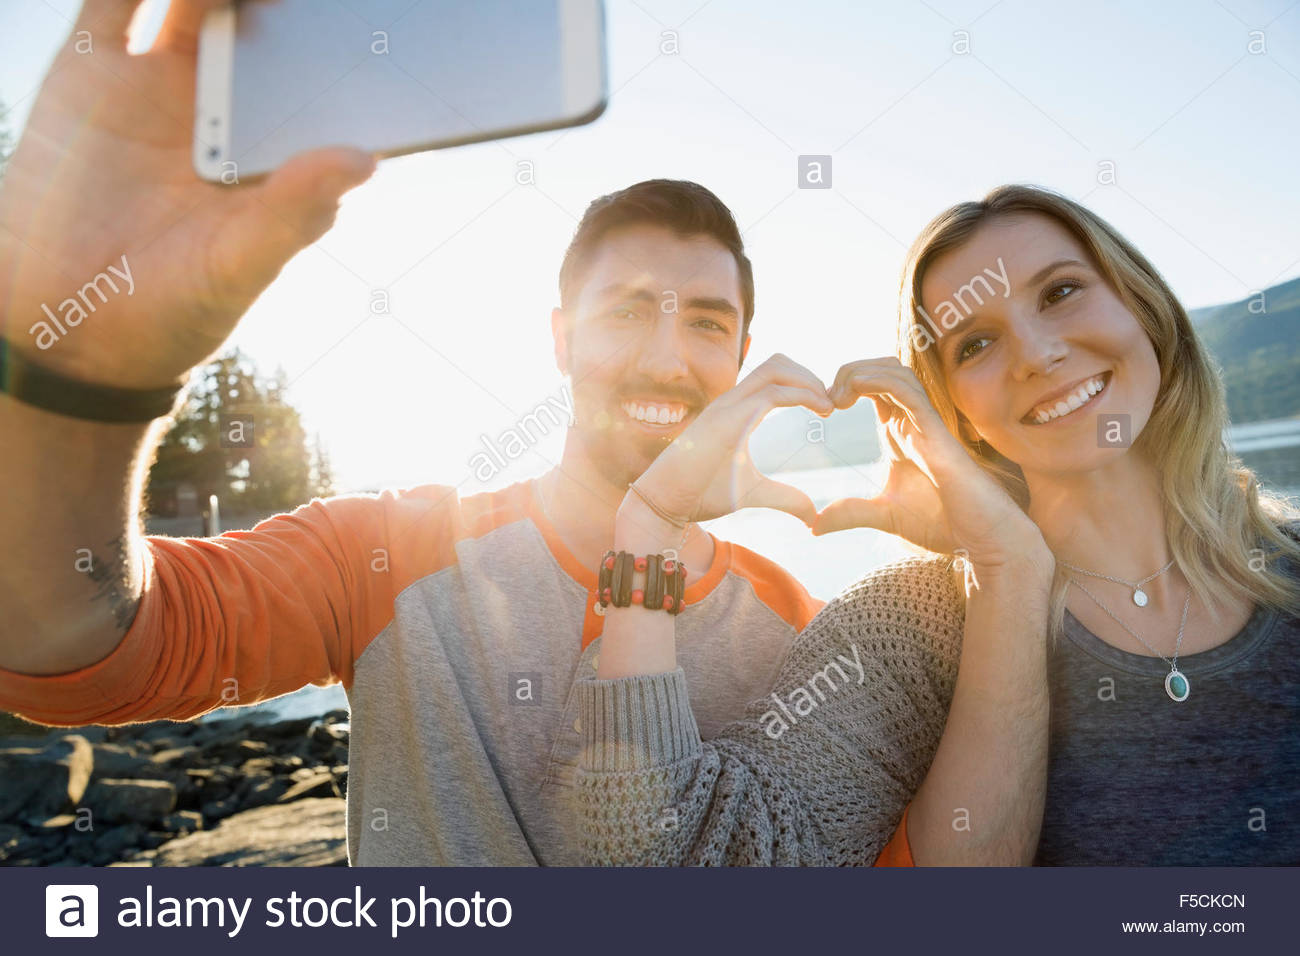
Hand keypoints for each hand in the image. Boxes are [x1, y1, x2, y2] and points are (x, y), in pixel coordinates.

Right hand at [0, 0, 376, 389]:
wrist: (71, 328)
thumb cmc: (176, 308)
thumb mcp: (242, 264)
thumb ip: (296, 210)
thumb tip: (366, 158)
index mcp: (279, 146)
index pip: (327, 74)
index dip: (353, 40)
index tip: (388, 23)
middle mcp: (229, 103)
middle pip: (269, 18)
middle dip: (296, 2)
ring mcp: (163, 81)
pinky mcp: (94, 70)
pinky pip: (116, 0)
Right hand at [624, 354, 833, 533]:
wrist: (665, 503)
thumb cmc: (700, 494)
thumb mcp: (754, 494)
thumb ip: (784, 498)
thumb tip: (813, 514)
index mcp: (736, 411)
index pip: (774, 377)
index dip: (804, 384)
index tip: (826, 408)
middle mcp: (732, 401)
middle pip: (778, 363)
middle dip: (810, 376)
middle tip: (831, 404)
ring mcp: (728, 406)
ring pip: (776, 368)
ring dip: (808, 380)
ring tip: (826, 406)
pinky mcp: (727, 418)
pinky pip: (772, 393)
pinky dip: (802, 395)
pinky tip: (819, 411)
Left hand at [812, 357, 1048, 569]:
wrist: (980, 537)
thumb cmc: (942, 522)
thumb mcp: (883, 516)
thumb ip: (850, 514)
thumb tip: (813, 525)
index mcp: (899, 430)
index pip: (873, 385)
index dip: (847, 383)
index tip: (823, 406)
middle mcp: (912, 419)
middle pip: (882, 369)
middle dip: (850, 370)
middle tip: (827, 396)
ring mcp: (925, 422)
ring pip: (894, 372)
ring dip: (860, 371)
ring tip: (836, 394)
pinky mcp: (935, 430)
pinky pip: (906, 390)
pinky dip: (877, 381)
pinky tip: (853, 392)